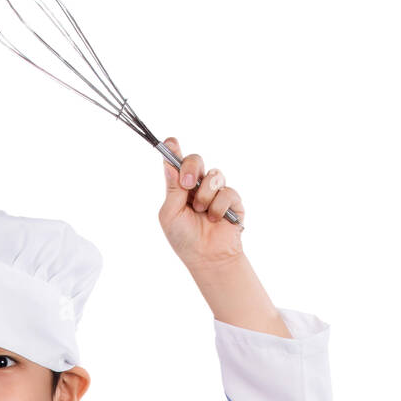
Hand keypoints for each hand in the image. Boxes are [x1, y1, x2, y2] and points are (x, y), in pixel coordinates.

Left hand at [158, 136, 245, 268]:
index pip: (177, 162)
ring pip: (213, 175)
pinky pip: (227, 192)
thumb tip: (168, 163)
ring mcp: (216, 192)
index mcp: (180, 188)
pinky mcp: (232, 200)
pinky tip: (216, 219)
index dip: (174, 150)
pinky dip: (218, 207)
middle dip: (191, 167)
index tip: (170, 142)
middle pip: (196, 159)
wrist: (207, 257)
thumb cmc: (184, 239)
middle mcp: (198, 186)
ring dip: (205, 195)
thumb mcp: (170, 214)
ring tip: (202, 213)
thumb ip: (172, 189)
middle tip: (187, 184)